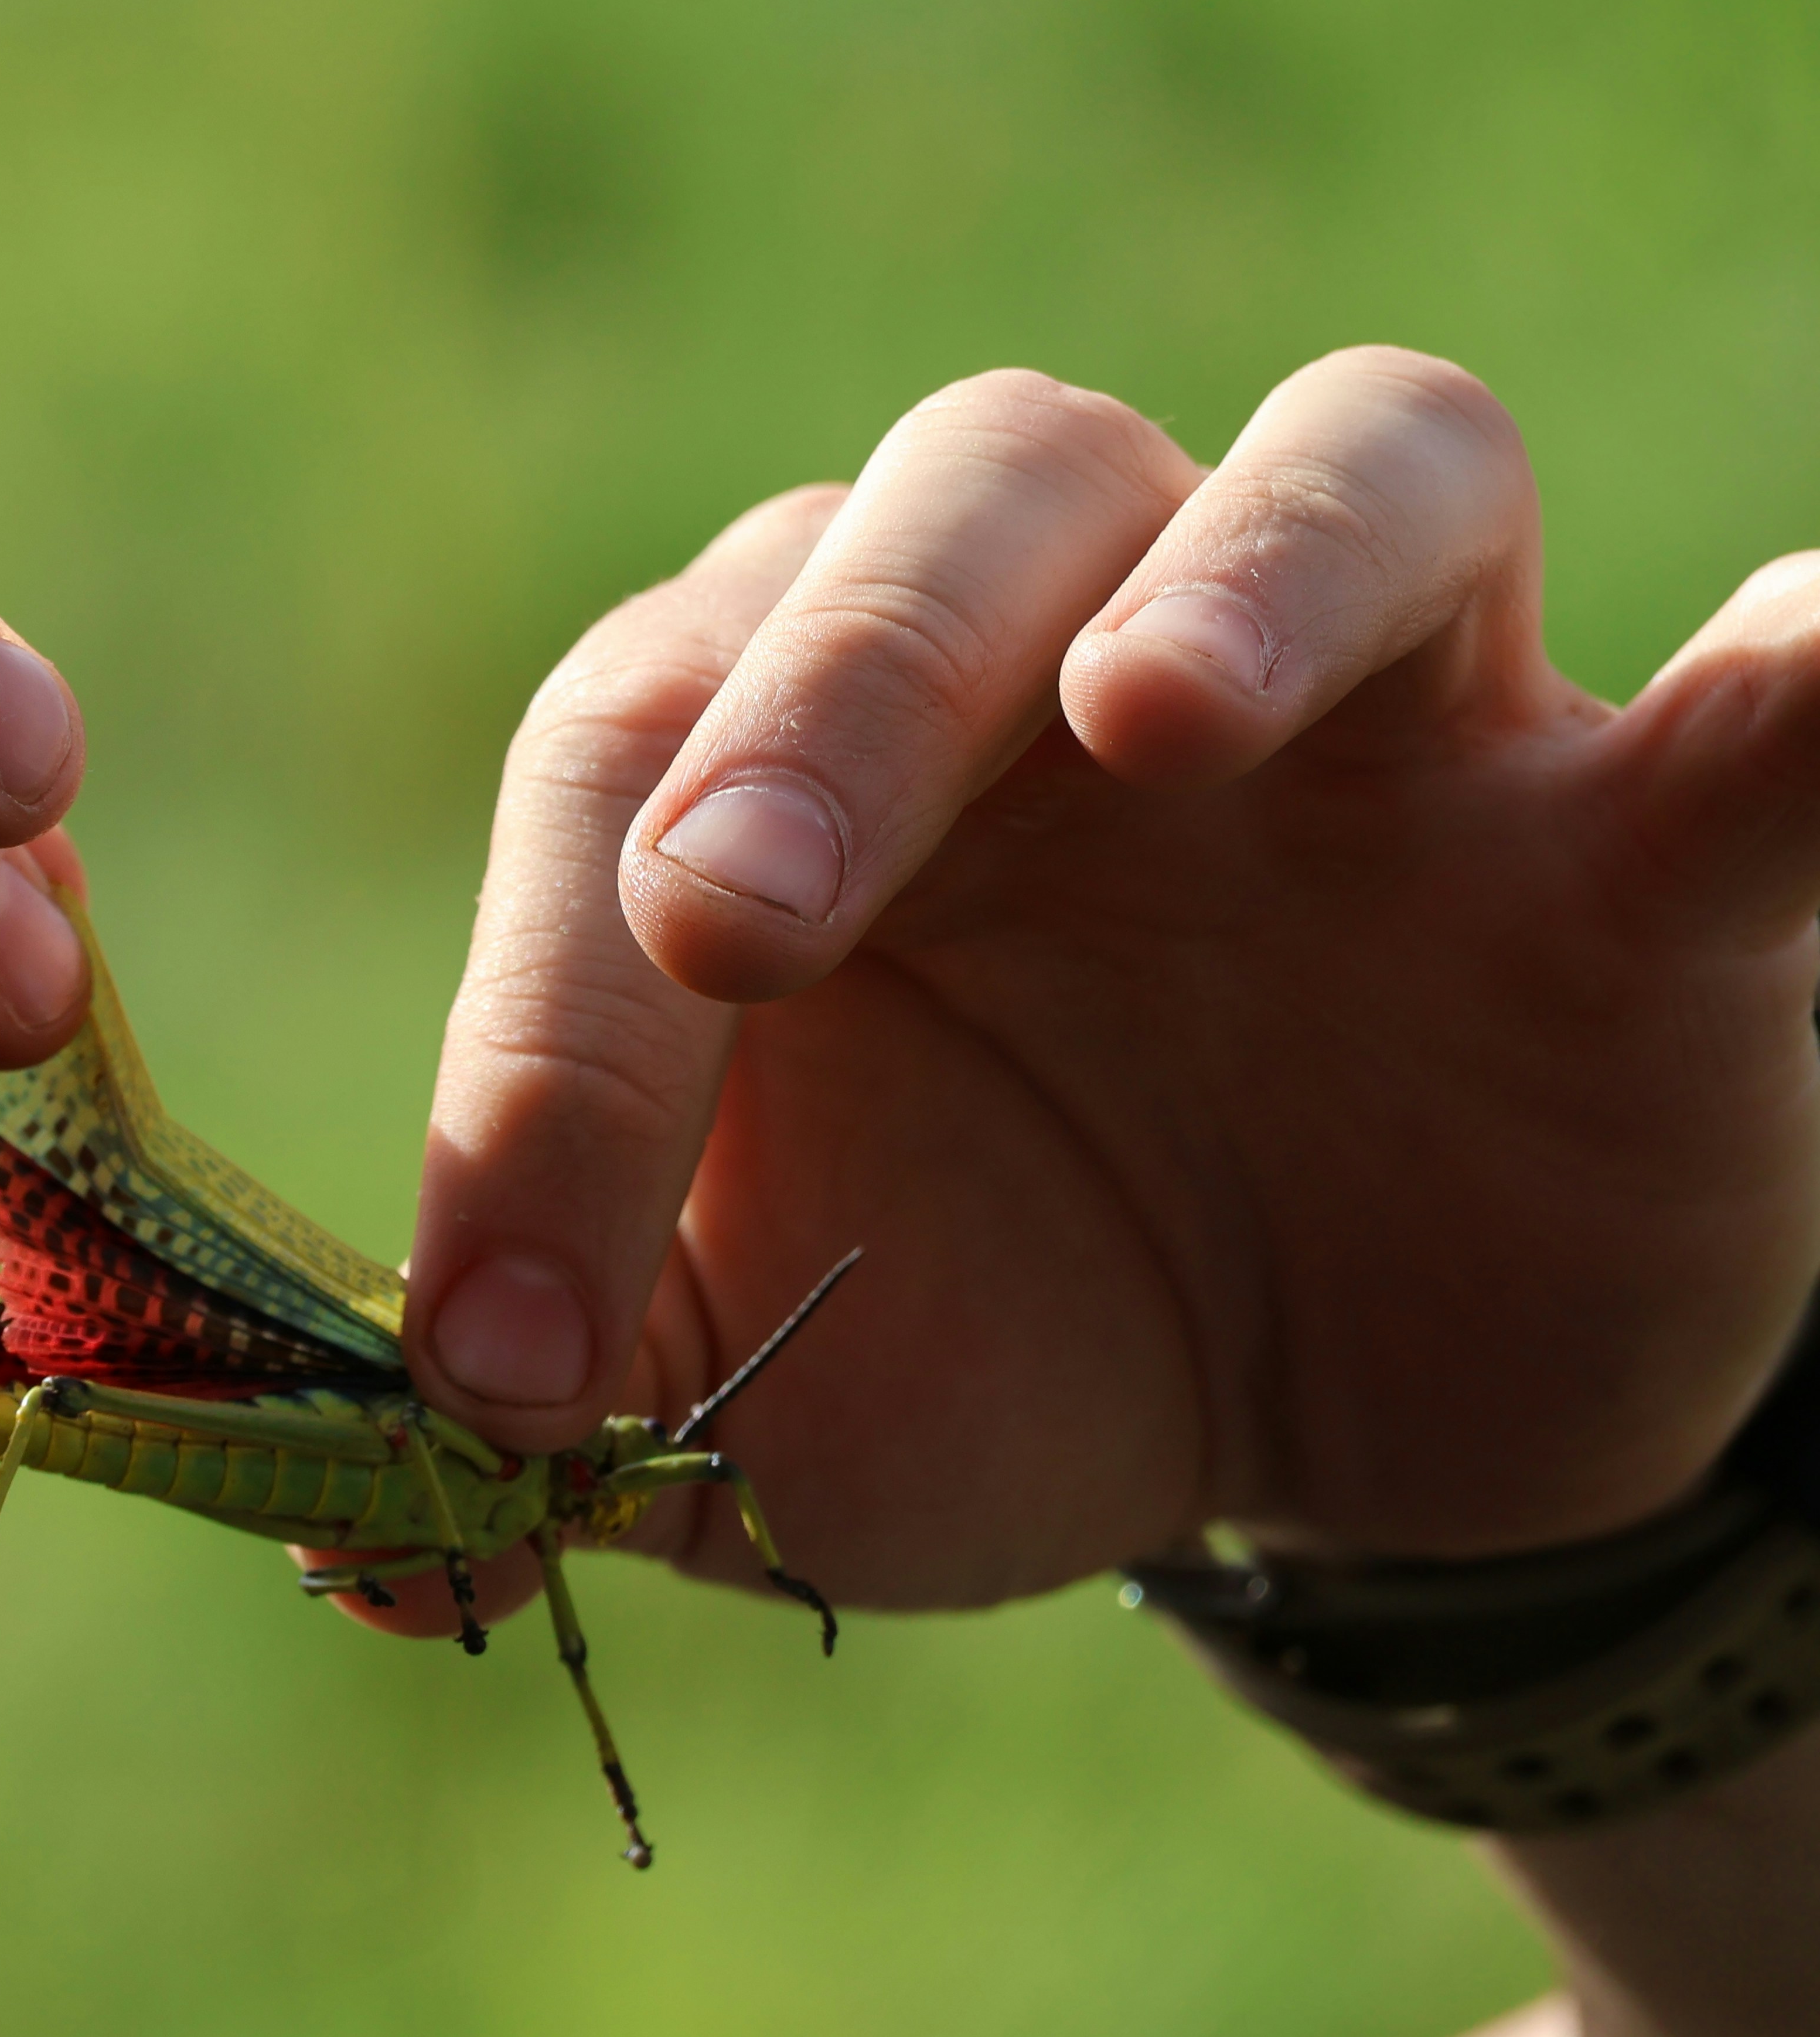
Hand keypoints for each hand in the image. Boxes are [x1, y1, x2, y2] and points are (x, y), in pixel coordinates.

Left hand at [403, 349, 1819, 1614]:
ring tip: (1157, 721)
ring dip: (1246, 573)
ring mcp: (1387, 724)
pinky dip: (1808, 679)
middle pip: (955, 515)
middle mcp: (1073, 670)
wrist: (1324, 1425)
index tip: (507, 1343)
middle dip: (830, 699)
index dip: (538, 1049)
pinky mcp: (1644, 853)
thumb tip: (361, 1566)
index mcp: (809, 769)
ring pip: (1349, 469)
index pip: (628, 785)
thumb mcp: (777, 1405)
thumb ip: (587, 1430)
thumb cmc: (1006, 1339)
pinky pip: (1766, 711)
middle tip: (729, 923)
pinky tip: (1811, 663)